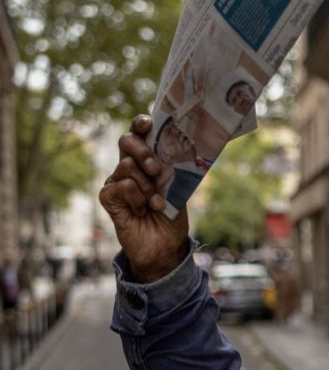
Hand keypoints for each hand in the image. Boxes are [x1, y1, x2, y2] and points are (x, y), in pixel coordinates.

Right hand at [99, 115, 189, 282]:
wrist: (164, 245)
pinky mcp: (108, 197)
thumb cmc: (171, 215)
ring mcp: (116, 181)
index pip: (139, 134)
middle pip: (126, 141)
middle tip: (157, 170)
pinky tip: (142, 211)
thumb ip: (174, 169)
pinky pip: (121, 186)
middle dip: (143, 151)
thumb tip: (180, 149)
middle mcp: (129, 166)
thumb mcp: (178, 188)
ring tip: (156, 203)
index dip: (140, 124)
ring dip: (147, 185)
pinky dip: (137, 199)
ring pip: (126, 166)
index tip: (148, 124)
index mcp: (147, 160)